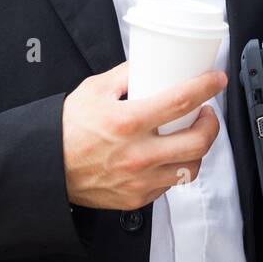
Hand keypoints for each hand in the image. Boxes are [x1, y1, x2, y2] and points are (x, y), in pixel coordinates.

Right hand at [62, 61, 226, 210]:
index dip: (206, 88)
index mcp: (128, 122)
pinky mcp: (137, 198)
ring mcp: (140, 181)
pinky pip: (170, 185)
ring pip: (191, 168)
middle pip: (198, 142)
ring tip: (191, 136)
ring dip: (198, 149)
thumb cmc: (66, 129)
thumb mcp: (94, 90)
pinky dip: (175, 169)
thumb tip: (149, 63)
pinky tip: (169, 156)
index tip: (216, 80)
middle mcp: (138, 155)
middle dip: (211, 124)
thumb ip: (126, 75)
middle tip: (206, 113)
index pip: (182, 101)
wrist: (47, 167)